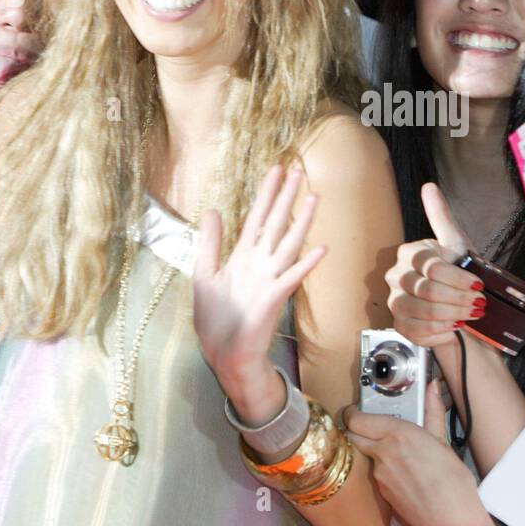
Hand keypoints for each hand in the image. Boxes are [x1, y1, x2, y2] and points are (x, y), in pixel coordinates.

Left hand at [191, 165, 325, 420]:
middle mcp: (260, 264)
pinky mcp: (274, 299)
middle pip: (275, 224)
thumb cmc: (217, 320)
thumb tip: (212, 211)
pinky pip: (291, 278)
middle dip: (286, 198)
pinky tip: (319, 248)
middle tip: (299, 171)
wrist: (225, 354)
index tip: (276, 171)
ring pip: (288, 244)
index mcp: (243, 258)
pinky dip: (305, 264)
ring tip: (314, 198)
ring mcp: (270, 280)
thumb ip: (210, 243)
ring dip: (302, 222)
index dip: (266, 194)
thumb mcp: (205, 275)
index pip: (257, 218)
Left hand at [343, 380, 501, 525]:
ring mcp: (380, 475)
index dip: (354, 412)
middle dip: (357, 428)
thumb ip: (432, 411)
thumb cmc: (453, 482)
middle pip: (353, 435)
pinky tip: (403, 471)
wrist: (451, 519)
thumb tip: (433, 389)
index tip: (359, 409)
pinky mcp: (382, 492)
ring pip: (366, 455)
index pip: (357, 418)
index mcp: (398, 434)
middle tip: (370, 424)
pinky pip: (376, 473)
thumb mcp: (443, 441)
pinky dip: (384, 468)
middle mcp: (383, 453)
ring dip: (374, 450)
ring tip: (398, 451)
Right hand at [383, 183, 483, 347]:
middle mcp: (397, 277)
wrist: (460, 308)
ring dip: (454, 314)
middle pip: (428, 290)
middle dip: (459, 298)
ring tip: (469, 313)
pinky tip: (455, 325)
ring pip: (425, 312)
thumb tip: (429, 187)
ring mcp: (396, 302)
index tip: (478, 285)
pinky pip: (420, 331)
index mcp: (409, 254)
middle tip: (478, 303)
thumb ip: (441, 216)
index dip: (457, 278)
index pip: (430, 266)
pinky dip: (443, 330)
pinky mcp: (400, 325)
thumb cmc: (459, 275)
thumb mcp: (455, 244)